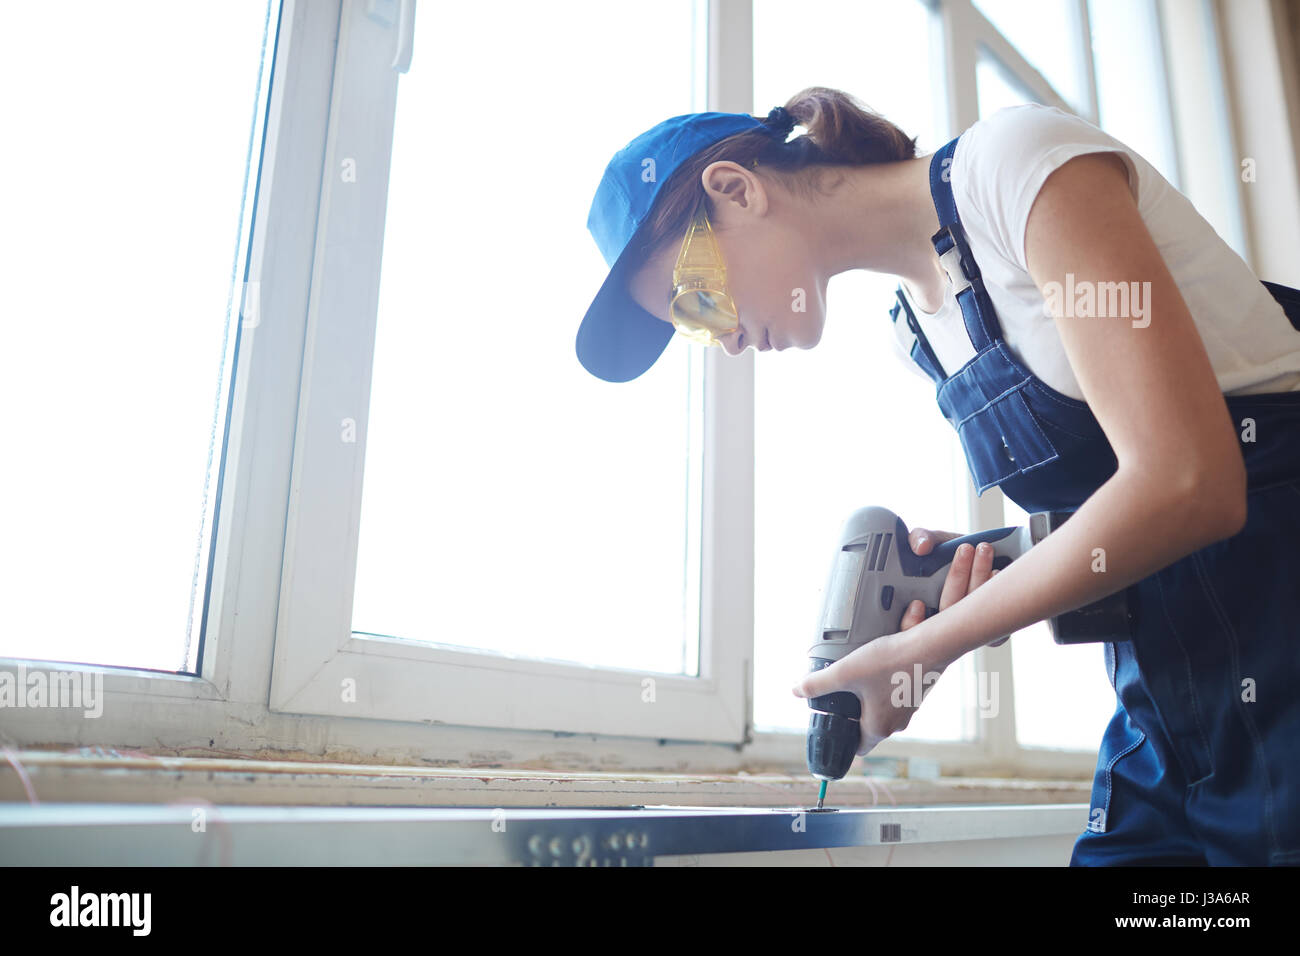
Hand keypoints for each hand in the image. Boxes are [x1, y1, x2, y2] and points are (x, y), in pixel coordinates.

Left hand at [789, 525, 1006, 757]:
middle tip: (840, 697)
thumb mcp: (845, 672)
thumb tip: (796, 691)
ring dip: (869, 700)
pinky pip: (895, 698)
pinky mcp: (917, 694)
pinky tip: (877, 669)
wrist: (931, 646)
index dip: (843, 739)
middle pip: (868, 728)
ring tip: (856, 680)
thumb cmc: (890, 662)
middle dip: (853, 715)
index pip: (857, 747)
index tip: (832, 725)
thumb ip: (818, 684)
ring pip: (882, 711)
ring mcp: (909, 710)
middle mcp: (896, 724)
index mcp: (877, 727)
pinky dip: (884, 689)